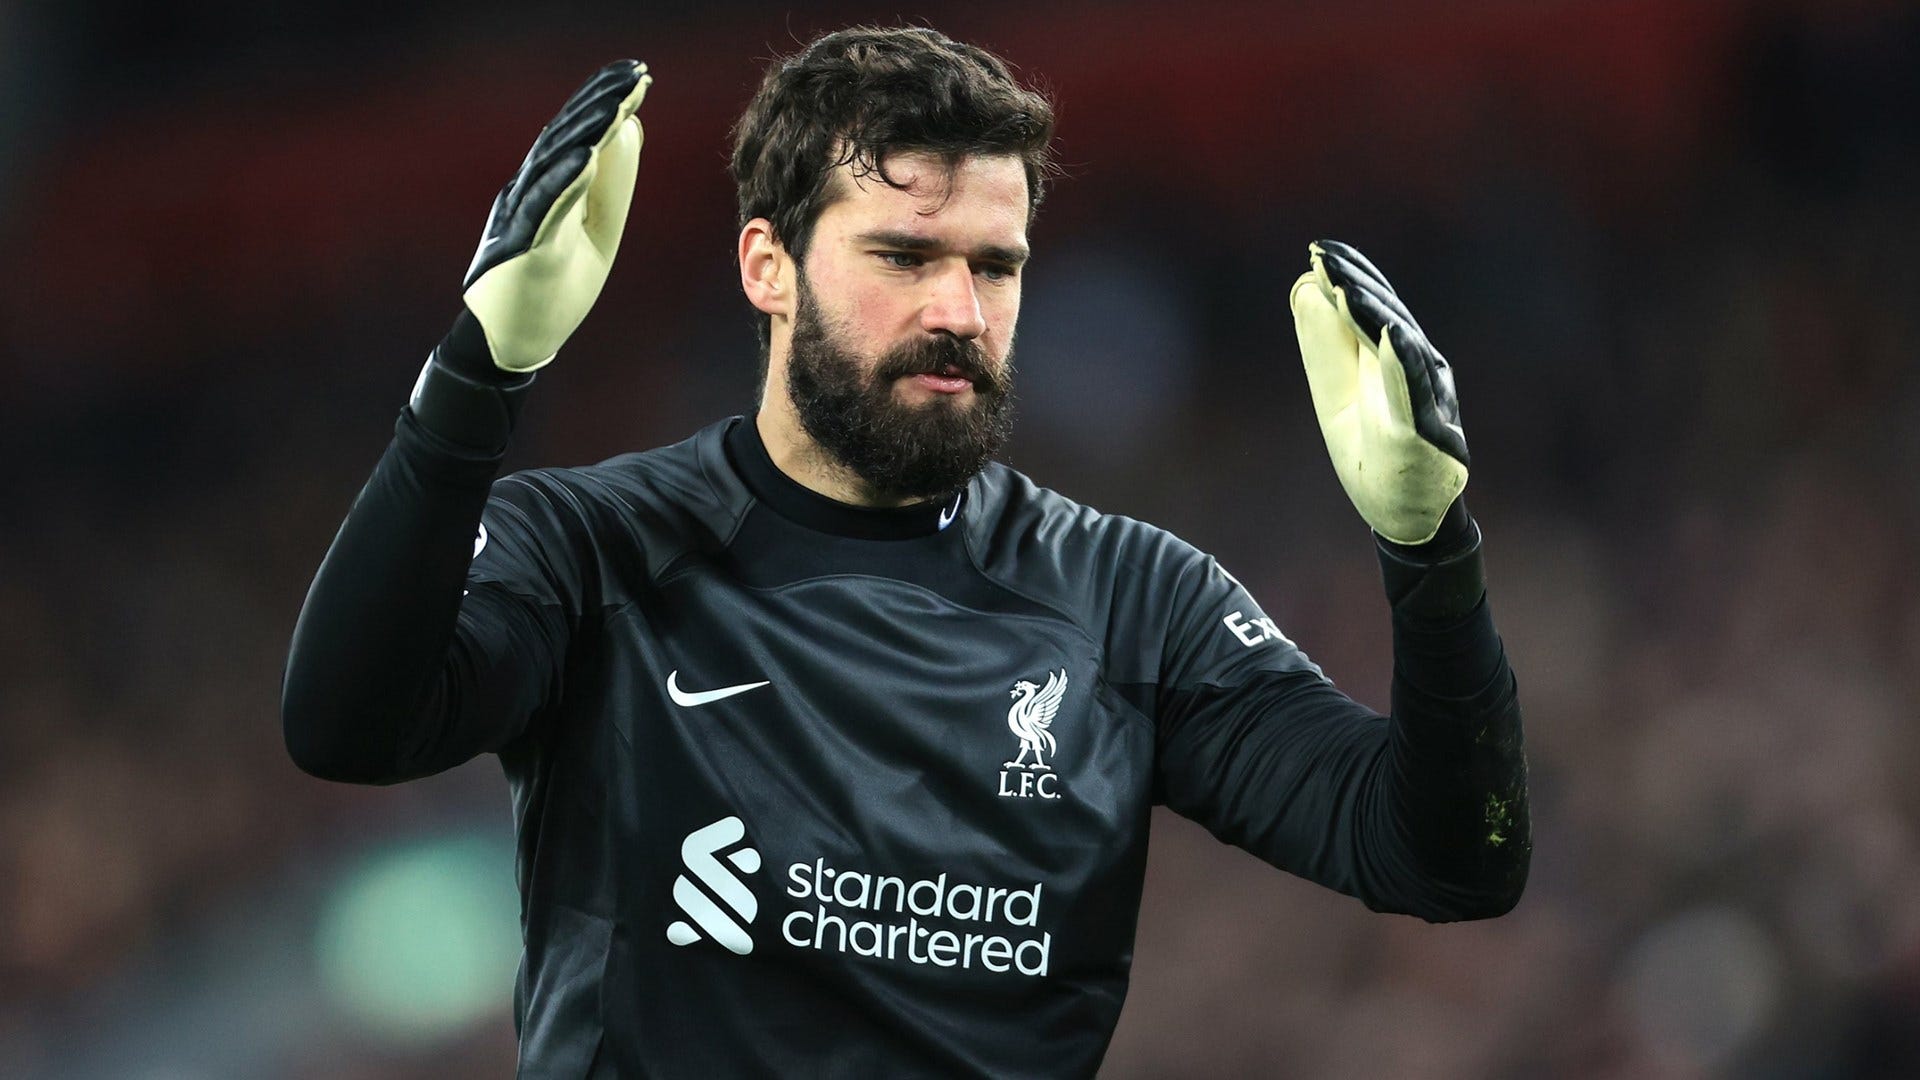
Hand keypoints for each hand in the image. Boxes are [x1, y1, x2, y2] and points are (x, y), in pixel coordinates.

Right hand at [460, 60, 651, 372]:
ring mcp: (522, 221)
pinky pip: (541, 212)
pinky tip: (584, 158)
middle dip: (599, 106)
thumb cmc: (555, 286)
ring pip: (554, 168)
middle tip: (634, 75)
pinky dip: (562, 182)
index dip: (605, 103)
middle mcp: (530, 194)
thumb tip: (631, 126)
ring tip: (616, 106)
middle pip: (565, 140)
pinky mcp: (521, 252)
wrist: (515, 340)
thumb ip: (611, 184)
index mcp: (549, 187)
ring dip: (585, 134)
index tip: (637, 74)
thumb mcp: (597, 230)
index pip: (578, 135)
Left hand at [1289, 240, 1468, 545]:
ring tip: (1345, 285)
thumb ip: (1325, 347)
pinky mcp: (1428, 436)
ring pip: (1401, 350)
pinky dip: (1405, 364)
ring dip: (1373, 314)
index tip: (1320, 249)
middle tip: (1323, 254)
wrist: (1406, 516)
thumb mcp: (1336, 396)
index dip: (1349, 278)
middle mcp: (1417, 372)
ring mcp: (1427, 402)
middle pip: (1386, 320)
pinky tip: (1390, 335)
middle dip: (1355, 285)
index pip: (1371, 310)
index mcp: (1391, 361)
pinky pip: (1417, 395)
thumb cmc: (1374, 455)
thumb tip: (1305, 288)